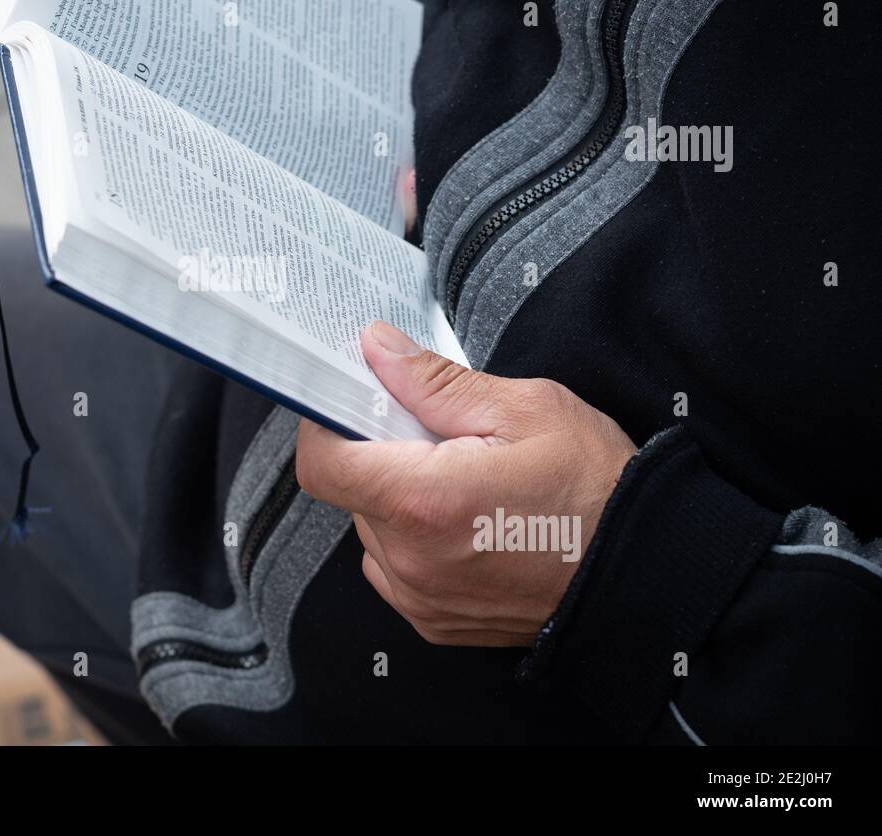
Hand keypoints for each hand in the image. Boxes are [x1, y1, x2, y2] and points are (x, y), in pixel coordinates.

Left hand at [296, 321, 636, 646]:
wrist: (648, 575)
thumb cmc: (599, 490)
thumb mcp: (525, 409)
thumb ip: (434, 382)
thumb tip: (377, 350)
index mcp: (424, 501)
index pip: (323, 463)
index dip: (327, 425)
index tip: (353, 403)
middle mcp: (412, 560)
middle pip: (351, 491)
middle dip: (380, 455)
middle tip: (436, 438)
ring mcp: (421, 598)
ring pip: (371, 530)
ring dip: (398, 500)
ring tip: (463, 483)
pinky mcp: (434, 622)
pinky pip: (394, 568)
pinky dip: (414, 540)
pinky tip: (467, 523)